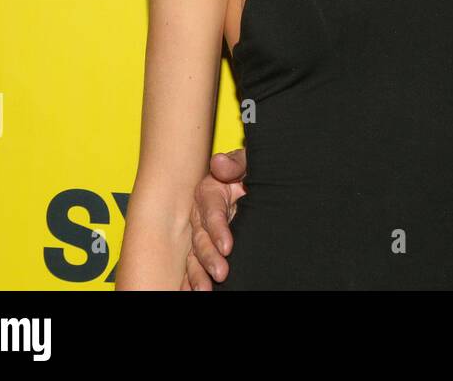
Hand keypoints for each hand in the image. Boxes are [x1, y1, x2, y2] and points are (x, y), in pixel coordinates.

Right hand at [183, 148, 247, 289]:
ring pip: (195, 254)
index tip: (227, 246)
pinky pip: (195, 263)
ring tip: (204, 290)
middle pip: (200, 236)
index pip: (211, 211)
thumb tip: (219, 163)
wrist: (261, 181)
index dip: (217, 229)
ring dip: (197, 273)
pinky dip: (191, 278)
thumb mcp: (248, 162)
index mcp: (210, 191)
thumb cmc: (252, 170)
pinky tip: (191, 291)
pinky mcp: (208, 245)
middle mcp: (203, 213)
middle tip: (221, 273)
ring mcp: (204, 231)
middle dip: (208, 256)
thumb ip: (236, 162)